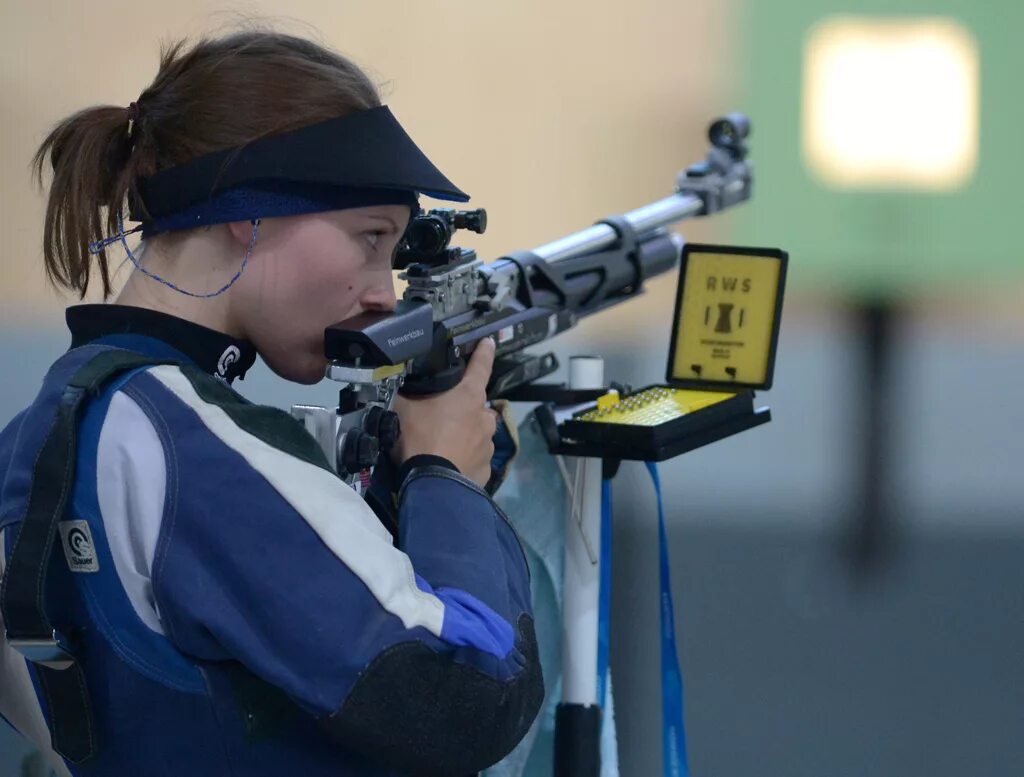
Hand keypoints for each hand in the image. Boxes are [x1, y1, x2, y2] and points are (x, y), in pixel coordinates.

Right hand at [392, 338, 497, 487]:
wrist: (433, 484)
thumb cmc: (419, 438)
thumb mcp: (403, 408)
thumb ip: (407, 393)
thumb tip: (402, 382)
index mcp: (469, 395)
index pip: (481, 365)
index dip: (484, 351)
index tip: (489, 342)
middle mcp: (485, 417)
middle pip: (478, 405)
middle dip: (465, 407)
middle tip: (444, 416)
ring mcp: (488, 444)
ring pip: (479, 432)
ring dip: (466, 434)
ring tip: (445, 445)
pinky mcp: (486, 468)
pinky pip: (476, 458)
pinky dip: (466, 458)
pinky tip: (451, 464)